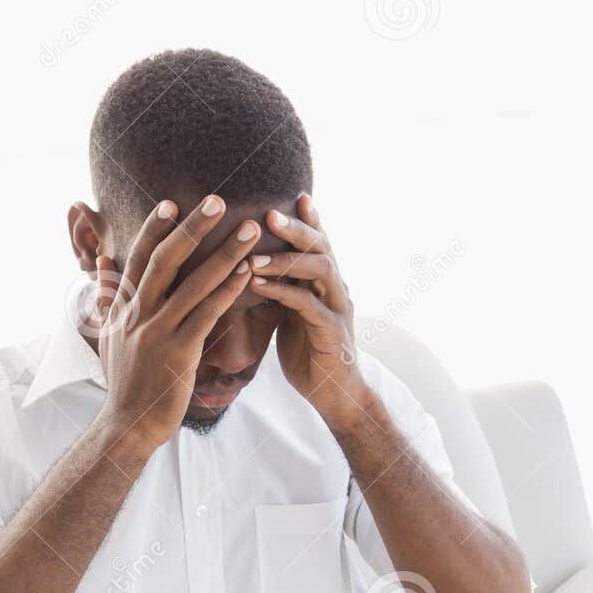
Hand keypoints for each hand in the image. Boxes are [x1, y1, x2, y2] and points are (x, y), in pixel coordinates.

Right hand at [93, 195, 261, 453]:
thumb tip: (103, 259)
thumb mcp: (106, 335)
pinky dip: (228, 290)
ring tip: (249, 230)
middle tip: (217, 199)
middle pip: (165, 259)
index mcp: (122, 307)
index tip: (172, 202)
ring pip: (192, 283)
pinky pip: (207, 314)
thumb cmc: (124, 383)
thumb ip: (107, 295)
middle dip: (191, 227)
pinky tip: (248, 273)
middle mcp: (138, 313)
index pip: (139, 258)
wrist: (127, 425)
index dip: (154, 228)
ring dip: (224, 253)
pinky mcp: (179, 352)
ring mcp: (157, 332)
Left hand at [249, 193, 371, 433]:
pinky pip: (307, 304)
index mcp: (326, 284)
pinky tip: (257, 284)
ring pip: (319, 268)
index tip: (287, 196)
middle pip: (321, 245)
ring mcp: (338, 308)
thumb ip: (285, 291)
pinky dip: (281, 291)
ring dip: (286, 258)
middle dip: (296, 228)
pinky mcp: (332, 332)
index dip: (306, 219)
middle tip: (267, 213)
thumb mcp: (293, 318)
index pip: (318, 242)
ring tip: (254, 255)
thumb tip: (258, 269)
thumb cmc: (310, 357)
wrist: (334, 397)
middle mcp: (336, 289)